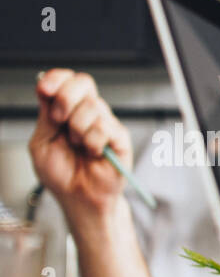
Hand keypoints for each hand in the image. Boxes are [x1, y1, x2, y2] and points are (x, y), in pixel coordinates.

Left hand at [29, 70, 131, 220]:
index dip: (56, 78)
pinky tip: (93, 153)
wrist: (78, 198)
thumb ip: (45, 115)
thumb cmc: (61, 174)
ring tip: (78, 147)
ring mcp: (106, 124)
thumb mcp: (41, 141)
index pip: (66, 79)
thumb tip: (46, 90)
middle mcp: (88, 113)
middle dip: (65, 99)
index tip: (44, 90)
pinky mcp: (120, 138)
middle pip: (83, 82)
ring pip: (92, 106)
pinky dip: (93, 142)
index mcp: (67, 109)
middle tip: (59, 121)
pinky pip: (105, 127)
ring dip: (77, 130)